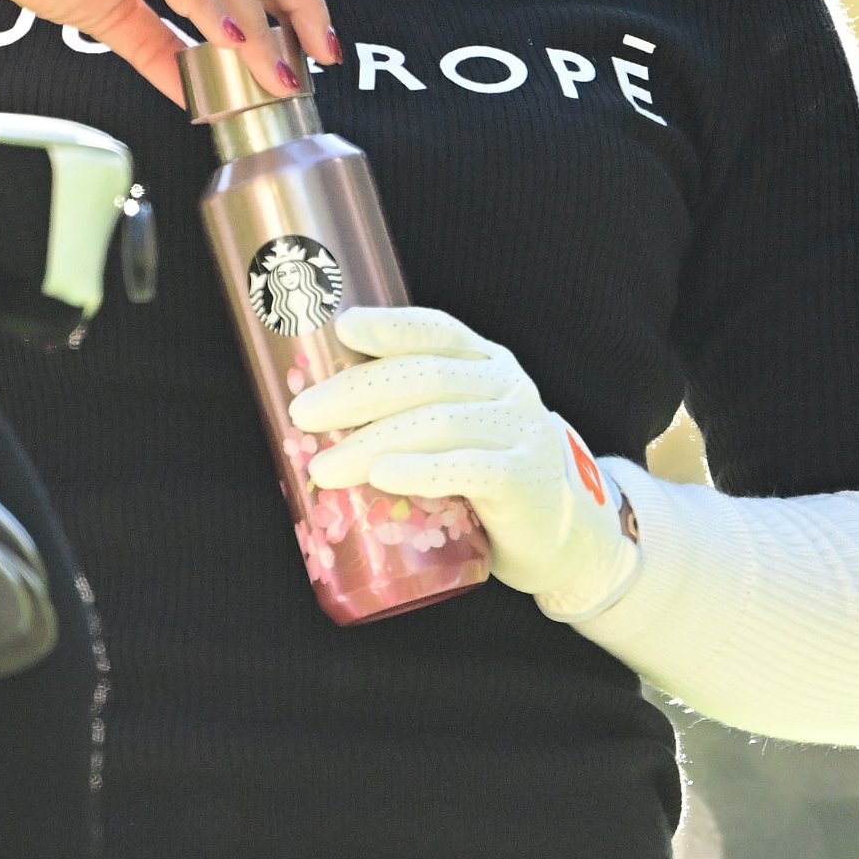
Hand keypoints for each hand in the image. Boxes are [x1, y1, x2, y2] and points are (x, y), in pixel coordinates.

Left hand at [292, 308, 643, 621]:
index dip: (391, 325)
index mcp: (486, 363)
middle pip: (427, 376)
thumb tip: (315, 412)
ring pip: (440, 422)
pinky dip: (422, 469)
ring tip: (325, 465)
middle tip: (305, 414)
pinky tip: (384, 474)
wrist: (554, 533)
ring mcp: (520, 430)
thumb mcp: (454, 428)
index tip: (343, 328)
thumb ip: (407, 410)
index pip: (437, 331)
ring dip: (374, 440)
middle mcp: (507, 386)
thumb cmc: (483, 476)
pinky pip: (469, 469)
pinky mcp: (524, 479)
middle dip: (359, 392)